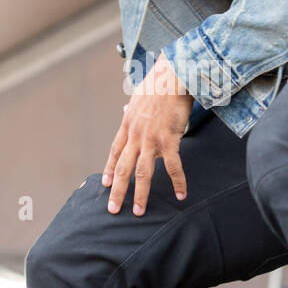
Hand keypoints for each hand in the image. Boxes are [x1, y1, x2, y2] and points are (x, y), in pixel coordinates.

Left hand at [102, 55, 193, 215]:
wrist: (172, 76)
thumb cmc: (159, 84)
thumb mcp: (138, 96)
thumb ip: (133, 108)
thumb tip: (126, 109)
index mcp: (127, 125)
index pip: (115, 152)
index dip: (110, 169)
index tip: (105, 184)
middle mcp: (135, 135)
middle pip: (123, 168)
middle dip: (117, 191)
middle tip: (113, 209)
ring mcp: (151, 139)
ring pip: (142, 172)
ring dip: (140, 194)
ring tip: (138, 211)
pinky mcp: (169, 139)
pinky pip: (173, 167)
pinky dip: (178, 182)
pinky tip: (181, 195)